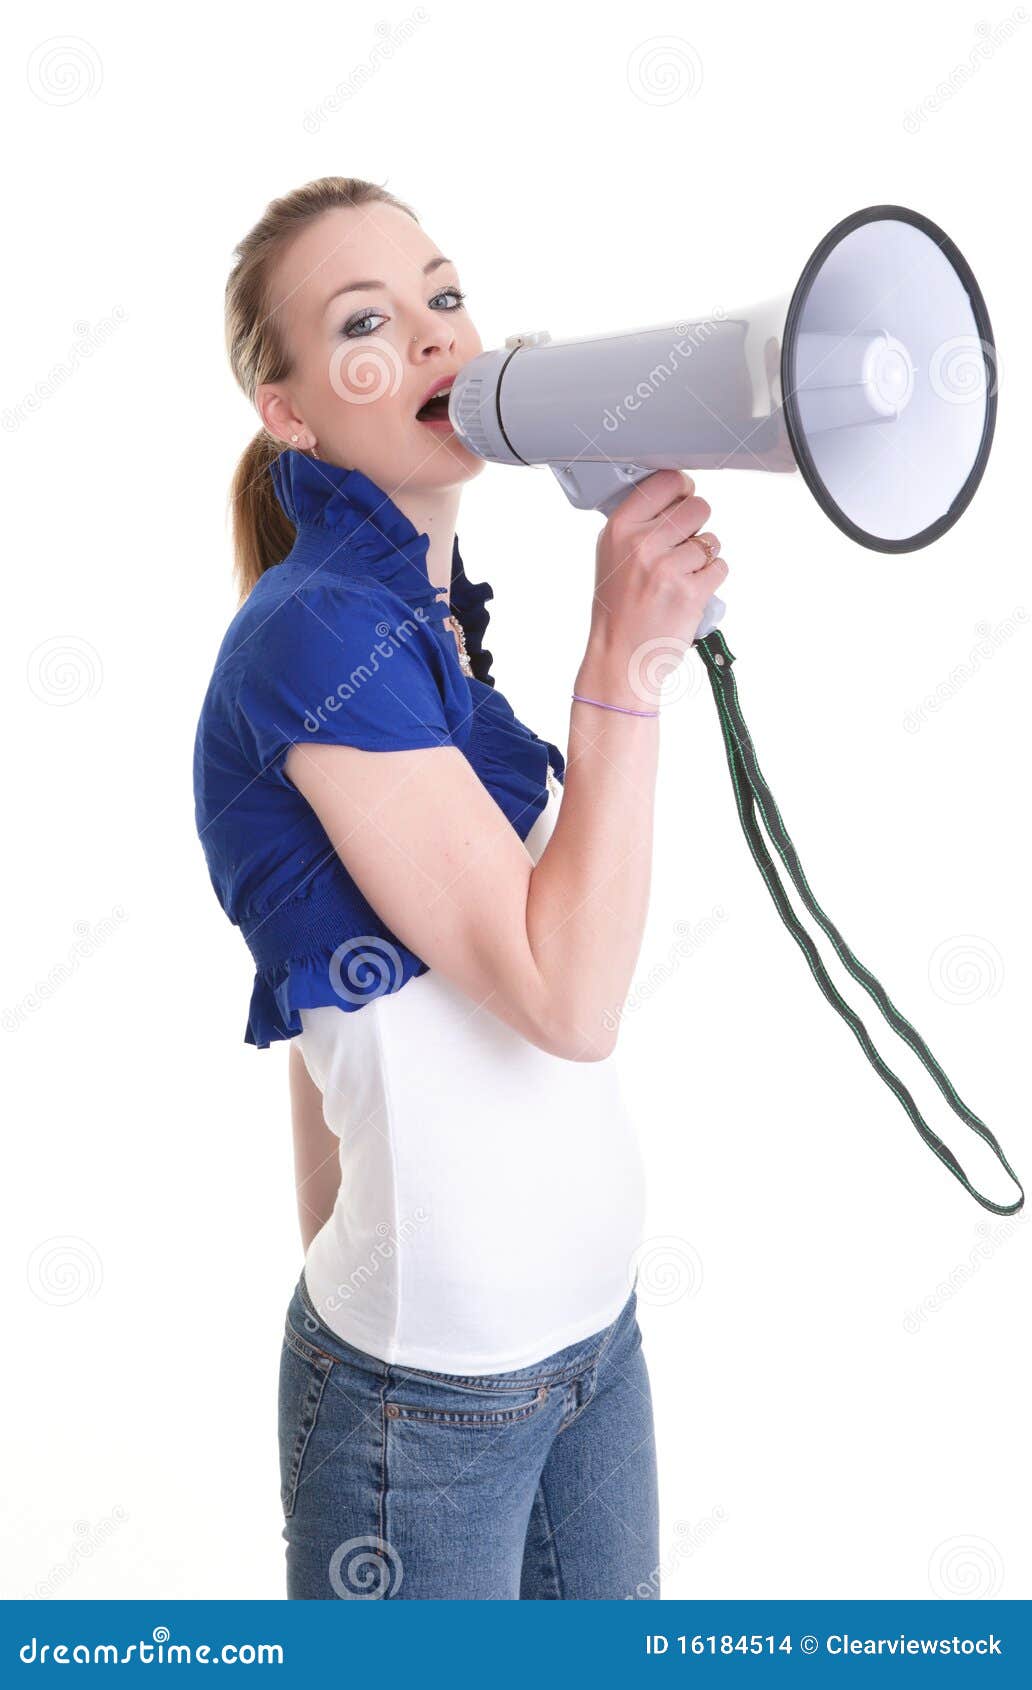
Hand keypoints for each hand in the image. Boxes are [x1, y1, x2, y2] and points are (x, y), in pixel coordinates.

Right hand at [585, 470, 727, 700]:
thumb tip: (673, 498)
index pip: (666, 482)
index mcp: (620, 529)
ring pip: (711, 540)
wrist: (620, 657)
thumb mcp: (612, 556)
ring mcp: (667, 568)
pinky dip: (711, 579)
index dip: (683, 488)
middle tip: (683, 546)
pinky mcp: (690, 592)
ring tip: (681, 577)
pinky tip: (690, 591)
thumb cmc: (618, 610)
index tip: (684, 497)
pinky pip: (719, 567)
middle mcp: (642, 544)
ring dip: (704, 557)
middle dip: (697, 525)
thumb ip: (638, 526)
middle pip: (697, 507)